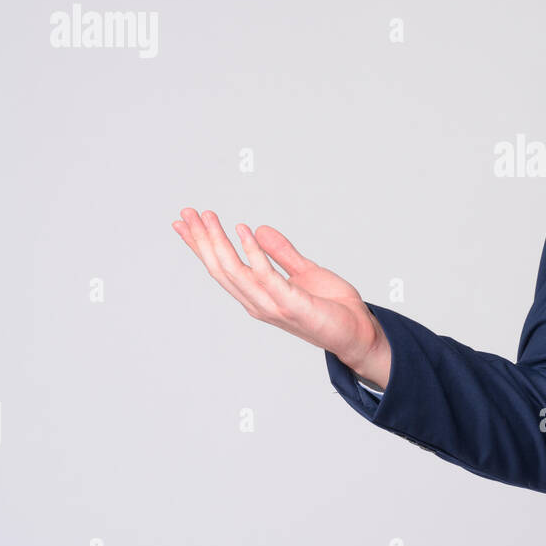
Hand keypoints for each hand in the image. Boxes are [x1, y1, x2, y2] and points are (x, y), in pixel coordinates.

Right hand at [171, 208, 390, 385]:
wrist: (360, 333)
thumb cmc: (333, 308)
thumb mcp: (306, 272)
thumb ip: (282, 254)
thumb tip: (258, 229)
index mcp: (259, 295)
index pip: (223, 268)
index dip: (202, 245)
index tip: (186, 221)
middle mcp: (259, 302)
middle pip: (221, 268)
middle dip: (202, 240)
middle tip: (187, 212)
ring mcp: (273, 306)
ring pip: (235, 272)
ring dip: (219, 242)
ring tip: (209, 217)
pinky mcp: (293, 306)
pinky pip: (267, 277)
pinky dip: (254, 253)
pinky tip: (245, 232)